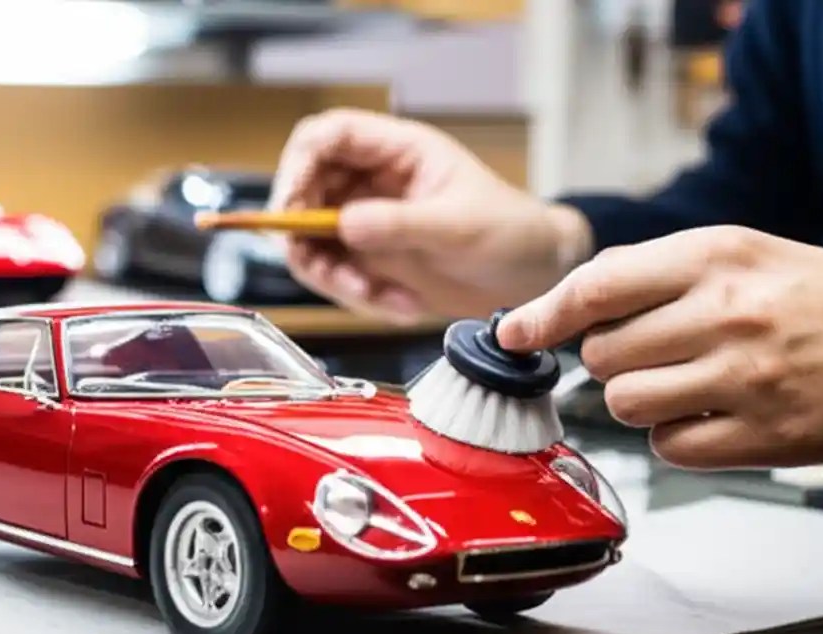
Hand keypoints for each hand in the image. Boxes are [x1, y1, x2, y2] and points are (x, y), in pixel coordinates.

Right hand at [270, 108, 592, 323]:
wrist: (532, 277)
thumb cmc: (510, 232)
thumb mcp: (459, 226)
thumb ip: (400, 224)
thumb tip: (344, 224)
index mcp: (396, 150)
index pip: (327, 137)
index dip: (298, 164)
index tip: (289, 204)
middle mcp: (372, 182)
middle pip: (303, 190)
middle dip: (301, 231)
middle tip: (316, 264)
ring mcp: (366, 221)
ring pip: (311, 240)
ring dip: (330, 276)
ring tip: (374, 297)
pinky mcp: (369, 260)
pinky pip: (335, 276)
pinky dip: (355, 297)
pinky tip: (398, 306)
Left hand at [497, 226, 822, 468]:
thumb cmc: (822, 296)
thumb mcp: (743, 251)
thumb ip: (654, 271)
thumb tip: (569, 302)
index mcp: (716, 256)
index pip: (596, 288)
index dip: (541, 315)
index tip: (512, 332)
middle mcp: (726, 314)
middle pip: (602, 354)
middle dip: (613, 358)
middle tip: (660, 351)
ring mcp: (744, 379)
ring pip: (624, 402)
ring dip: (639, 398)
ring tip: (688, 382)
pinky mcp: (760, 436)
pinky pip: (668, 445)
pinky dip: (677, 435)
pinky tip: (715, 412)